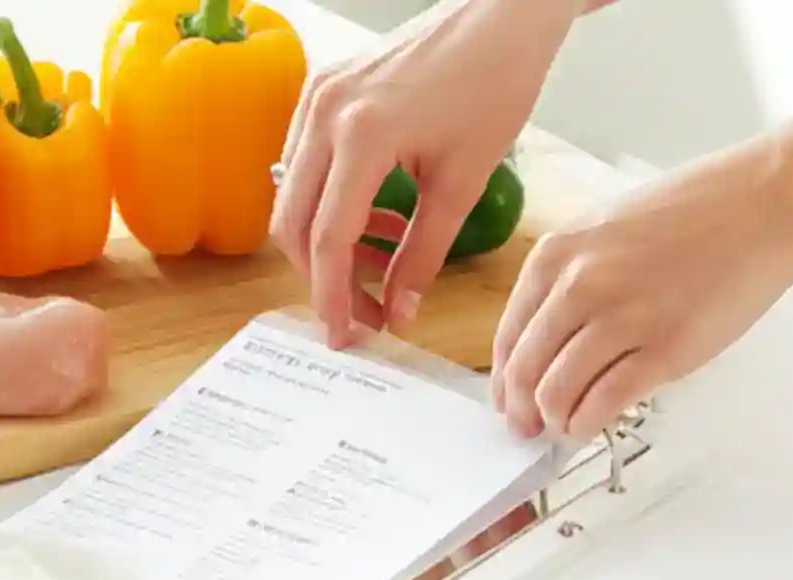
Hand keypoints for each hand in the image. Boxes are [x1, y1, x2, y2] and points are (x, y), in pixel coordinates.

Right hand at [270, 0, 601, 347]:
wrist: (499, 14)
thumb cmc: (494, 82)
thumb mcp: (462, 182)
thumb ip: (423, 253)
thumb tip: (400, 311)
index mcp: (361, 135)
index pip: (327, 238)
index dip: (334, 296)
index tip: (347, 334)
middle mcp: (324, 113)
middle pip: (292, 223)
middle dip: (323, 276)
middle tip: (364, 310)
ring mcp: (316, 96)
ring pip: (292, 196)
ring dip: (328, 240)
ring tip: (386, 256)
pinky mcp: (321, 89)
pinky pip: (304, 163)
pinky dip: (331, 201)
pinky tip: (379, 212)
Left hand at [492, 140, 792, 438]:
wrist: (766, 201)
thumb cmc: (697, 211)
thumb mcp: (607, 229)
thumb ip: (573, 277)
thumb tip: (551, 336)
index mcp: (556, 255)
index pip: (509, 334)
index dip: (504, 378)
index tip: (507, 399)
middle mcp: (578, 286)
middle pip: (526, 370)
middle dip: (522, 410)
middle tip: (529, 427)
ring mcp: (620, 318)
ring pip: (558, 392)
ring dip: (556, 420)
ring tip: (566, 427)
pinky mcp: (665, 349)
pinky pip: (606, 402)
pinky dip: (589, 423)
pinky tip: (592, 425)